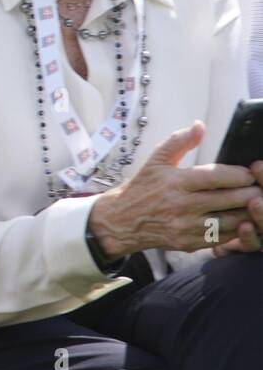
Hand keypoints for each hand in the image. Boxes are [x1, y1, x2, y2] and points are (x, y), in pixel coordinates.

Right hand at [89, 122, 262, 256]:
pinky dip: (237, 229)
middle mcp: (182, 205)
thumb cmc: (141, 188)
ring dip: (247, 212)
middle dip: (251, 192)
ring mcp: (187, 227)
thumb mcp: (156, 161)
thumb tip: (199, 126)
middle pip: (231, 199)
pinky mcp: (190, 243)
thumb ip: (179, 141)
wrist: (120, 221)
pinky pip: (223, 238)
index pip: (217, 176)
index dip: (240, 174)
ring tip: (252, 203)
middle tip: (258, 188)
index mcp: (176, 182)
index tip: (249, 173)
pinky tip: (240, 220)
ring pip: (232, 221)